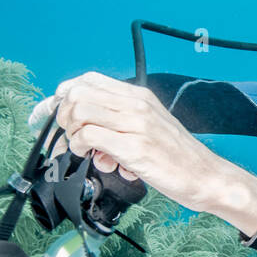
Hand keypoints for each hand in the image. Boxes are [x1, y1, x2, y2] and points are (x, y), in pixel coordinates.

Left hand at [28, 73, 218, 210]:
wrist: (207, 177)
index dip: (62, 94)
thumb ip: (121, 123)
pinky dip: (80, 147)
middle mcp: (137, 104)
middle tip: (67, 136)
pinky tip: (92, 158)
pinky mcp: (134, 148)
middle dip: (61, 116)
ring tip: (82, 150)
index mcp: (139, 97)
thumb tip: (87, 132)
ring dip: (70, 133)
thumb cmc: (178, 158)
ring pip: (79, 111)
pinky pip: (89, 137)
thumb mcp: (150, 128)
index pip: (88, 80)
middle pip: (77, 92)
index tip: (49, 112)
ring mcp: (136, 124)